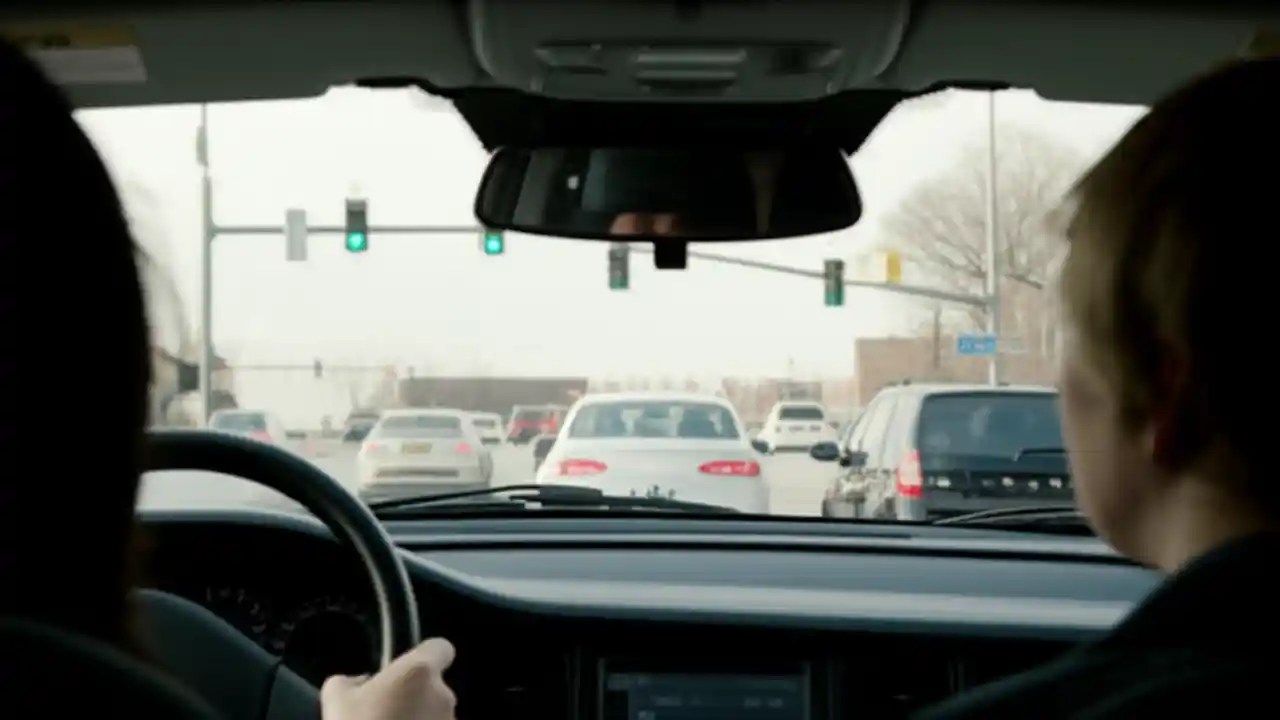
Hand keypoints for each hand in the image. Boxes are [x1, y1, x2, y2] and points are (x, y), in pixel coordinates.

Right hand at [321, 637, 456, 719]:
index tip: (406, 672)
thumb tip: (362, 682)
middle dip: (416, 698)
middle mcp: (443, 695)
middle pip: (434, 687)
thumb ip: (350, 679)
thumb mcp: (334, 698)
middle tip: (386, 714)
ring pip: (436, 715)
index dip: (425, 656)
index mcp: (419, 672)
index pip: (441, 648)